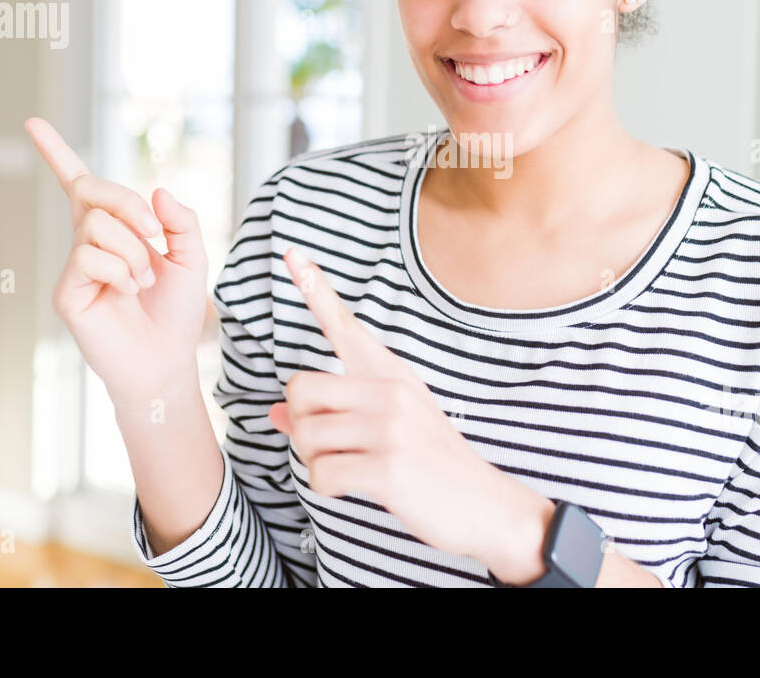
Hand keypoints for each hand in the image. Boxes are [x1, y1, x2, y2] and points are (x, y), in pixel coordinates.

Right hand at [26, 116, 208, 407]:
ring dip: (134, 250)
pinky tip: (127, 292)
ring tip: (144, 281)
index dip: (56, 152)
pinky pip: (88, 257)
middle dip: (128, 204)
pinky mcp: (65, 292)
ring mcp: (73, 267)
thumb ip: (181, 221)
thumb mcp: (193, 257)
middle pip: (91, 190)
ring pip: (96, 225)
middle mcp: (87, 242)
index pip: (78, 183)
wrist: (167, 360)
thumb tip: (156, 190)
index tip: (32, 121)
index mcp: (113, 229)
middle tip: (155, 235)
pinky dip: (120, 271)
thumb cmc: (176, 311)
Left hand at [270, 247, 552, 575]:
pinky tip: (359, 488)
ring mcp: (390, 428)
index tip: (292, 254)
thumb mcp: (390, 427)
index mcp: (391, 374)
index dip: (315, 289)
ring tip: (354, 469)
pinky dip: (330, 488)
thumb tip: (275, 413)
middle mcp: (390, 391)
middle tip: (331, 446)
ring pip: (306, 436)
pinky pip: (322, 474)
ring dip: (317, 461)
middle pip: (300, 389)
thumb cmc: (430, 465)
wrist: (484, 505)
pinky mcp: (388, 468)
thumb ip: (334, 414)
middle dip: (301, 424)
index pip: (345, 326)